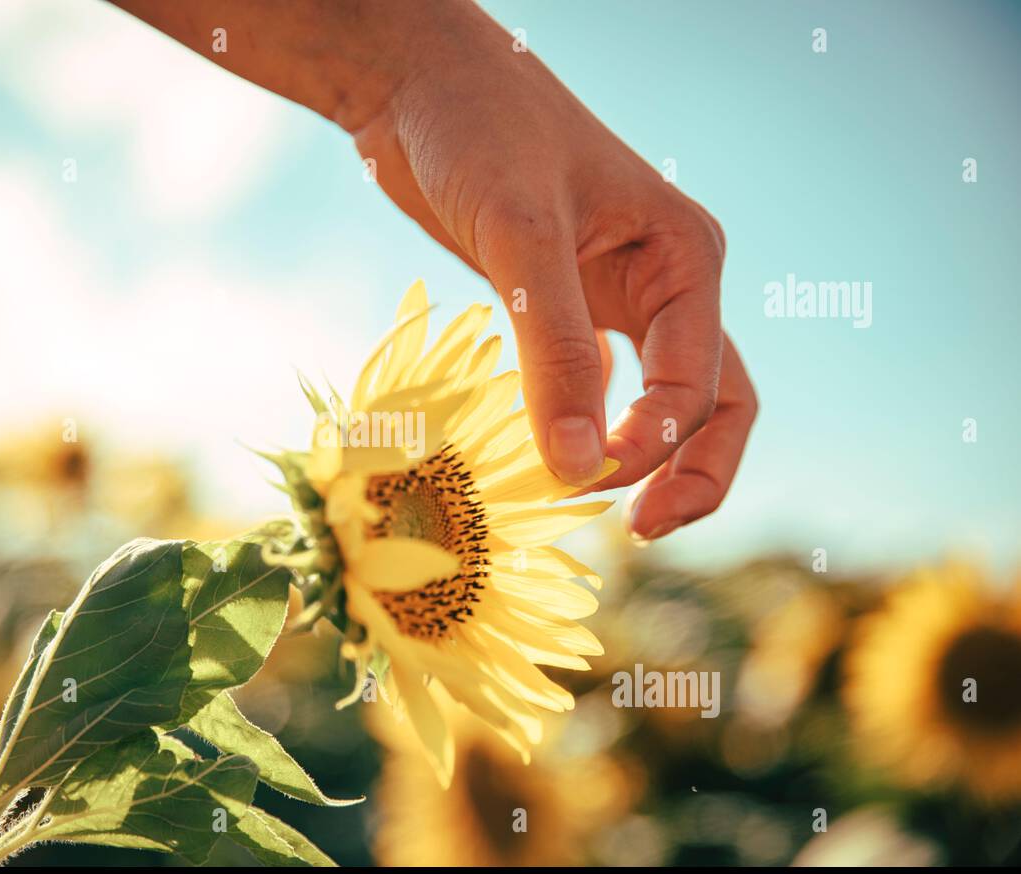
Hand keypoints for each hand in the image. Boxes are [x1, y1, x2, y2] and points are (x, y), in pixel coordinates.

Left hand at [348, 2, 756, 538]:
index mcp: (686, 256)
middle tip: (639, 533)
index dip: (657, 445)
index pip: (701, 383)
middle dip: (688, 472)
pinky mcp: (565, 309)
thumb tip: (575, 467)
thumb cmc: (479, 130)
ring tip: (590, 512)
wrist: (417, 83)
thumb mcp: (520, 235)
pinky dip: (577, 427)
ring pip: (658, 402)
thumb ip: (553, 347)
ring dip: (638, 460)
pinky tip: (540, 456)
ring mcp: (617, 299)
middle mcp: (666, 283)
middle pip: (712, 403)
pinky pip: (592, 385)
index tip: (592, 480)